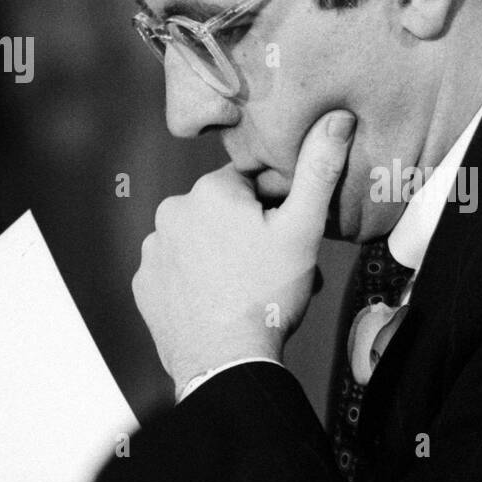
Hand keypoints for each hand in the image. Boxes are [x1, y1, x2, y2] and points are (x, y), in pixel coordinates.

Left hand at [135, 109, 355, 394]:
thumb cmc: (267, 294)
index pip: (251, 183)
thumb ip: (319, 169)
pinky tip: (219, 302)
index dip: (276, 208)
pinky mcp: (144, 285)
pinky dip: (195, 281)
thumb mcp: (303, 229)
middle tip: (276, 269)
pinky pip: (176, 271)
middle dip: (249, 234)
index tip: (288, 237)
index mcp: (210, 190)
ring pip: (199, 241)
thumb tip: (337, 118)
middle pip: (223, 213)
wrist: (226, 363)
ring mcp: (152, 250)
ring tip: (249, 290)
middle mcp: (171, 211)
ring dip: (221, 256)